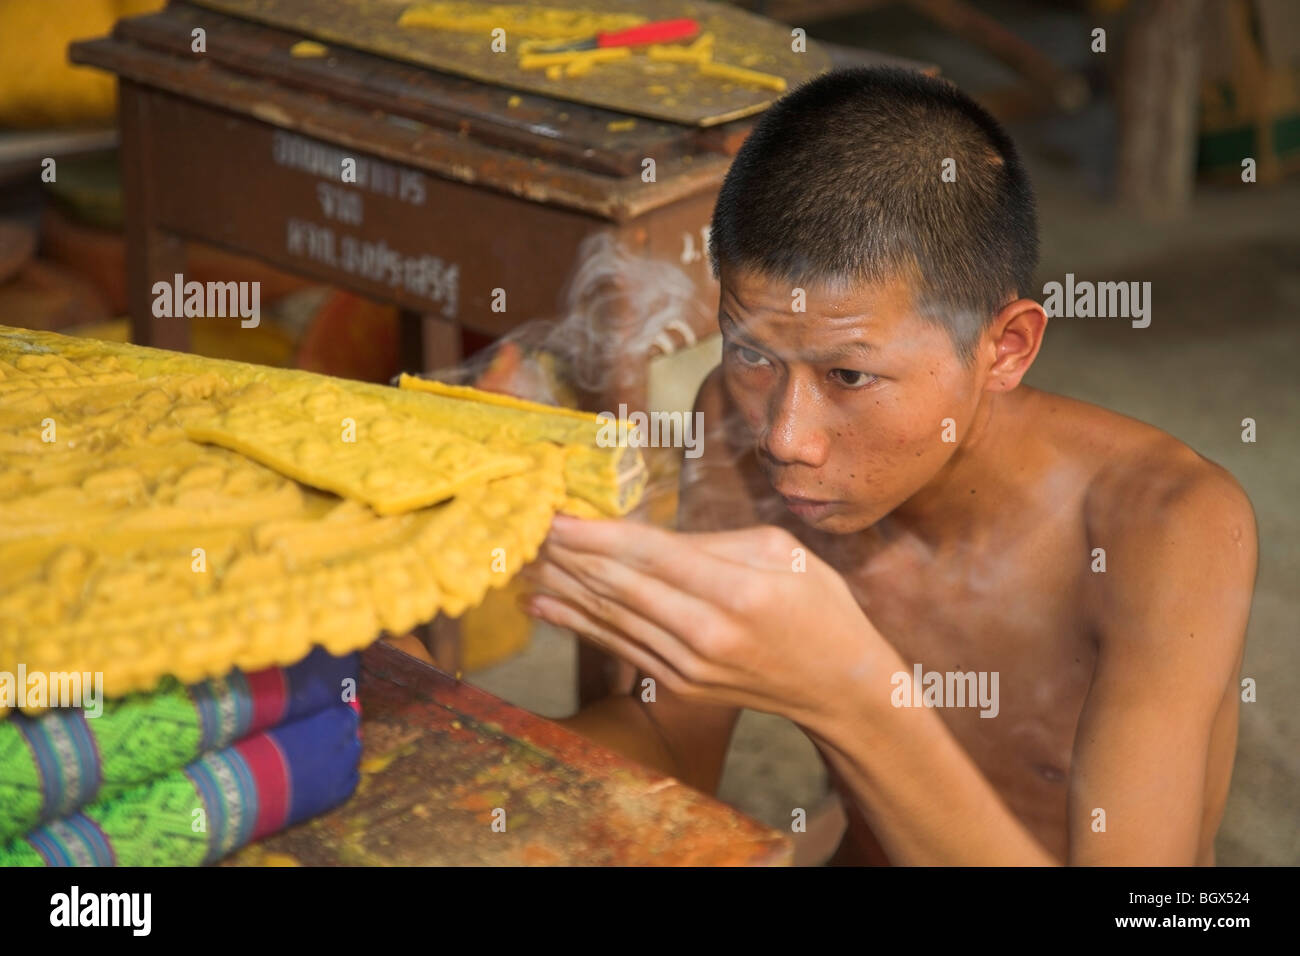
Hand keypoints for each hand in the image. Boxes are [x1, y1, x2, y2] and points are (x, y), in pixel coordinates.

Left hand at [521, 515, 895, 728]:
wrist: (838, 688)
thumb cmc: (818, 607)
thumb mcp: (782, 553)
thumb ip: (711, 542)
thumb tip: (645, 535)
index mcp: (740, 592)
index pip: (652, 556)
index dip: (597, 535)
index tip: (557, 513)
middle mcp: (707, 634)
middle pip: (620, 587)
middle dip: (566, 555)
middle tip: (523, 526)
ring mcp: (688, 667)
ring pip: (610, 618)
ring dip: (560, 586)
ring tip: (519, 558)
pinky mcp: (677, 684)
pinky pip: (616, 646)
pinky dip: (575, 623)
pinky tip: (540, 603)